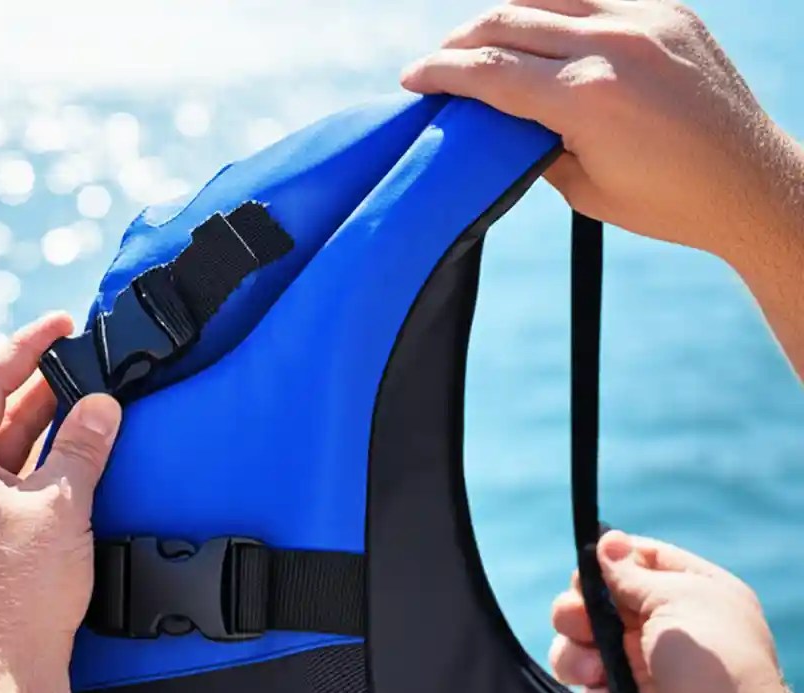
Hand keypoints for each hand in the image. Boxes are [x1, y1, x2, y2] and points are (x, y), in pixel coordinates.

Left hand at [0, 313, 121, 692]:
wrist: (6, 671)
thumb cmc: (20, 590)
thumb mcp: (61, 502)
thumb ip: (81, 444)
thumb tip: (102, 404)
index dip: (27, 346)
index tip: (61, 322)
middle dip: (38, 386)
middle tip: (81, 355)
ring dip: (40, 426)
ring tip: (85, 396)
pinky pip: (2, 484)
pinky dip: (36, 464)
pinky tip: (71, 453)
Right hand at [402, 0, 803, 378]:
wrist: (751, 186)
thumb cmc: (666, 202)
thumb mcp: (581, 188)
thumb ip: (532, 144)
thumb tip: (496, 120)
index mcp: (586, 99)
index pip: (488, 70)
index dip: (439, 71)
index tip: (410, 78)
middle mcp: (613, 47)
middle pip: (506, 20)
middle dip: (459, 40)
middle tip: (438, 61)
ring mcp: (645, 22)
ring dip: (502, 16)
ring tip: (482, 41)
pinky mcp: (669, 13)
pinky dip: (555, 11)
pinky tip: (540, 32)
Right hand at [549, 531, 797, 692]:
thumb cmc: (712, 664)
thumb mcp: (679, 600)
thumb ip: (633, 572)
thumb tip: (607, 539)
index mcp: (693, 592)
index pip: (641, 559)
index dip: (609, 559)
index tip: (588, 565)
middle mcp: (665, 624)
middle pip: (600, 596)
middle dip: (578, 604)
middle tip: (575, 617)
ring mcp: (641, 660)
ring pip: (582, 635)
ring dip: (573, 644)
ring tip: (591, 665)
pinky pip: (582, 673)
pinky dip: (580, 675)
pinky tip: (597, 682)